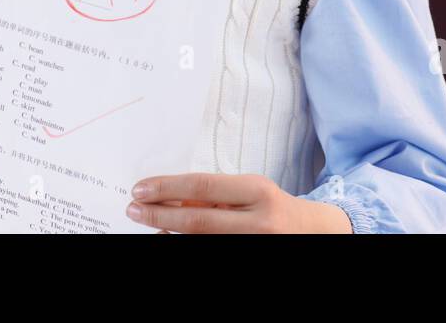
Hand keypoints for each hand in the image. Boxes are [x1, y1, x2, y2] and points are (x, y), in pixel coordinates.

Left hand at [125, 172, 351, 233]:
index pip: (203, 186)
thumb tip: (169, 197)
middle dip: (159, 214)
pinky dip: (188, 244)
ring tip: (148, 222)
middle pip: (198, 219)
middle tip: (132, 208)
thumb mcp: (248, 191)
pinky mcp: (251, 259)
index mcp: (258, 191)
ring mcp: (255, 245)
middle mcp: (259, 221)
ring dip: (169, 231)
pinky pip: (211, 251)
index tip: (140, 188)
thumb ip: (214, 194)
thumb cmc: (273, 206)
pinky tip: (171, 237)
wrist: (313, 232)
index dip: (167, 187)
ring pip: (201, 240)